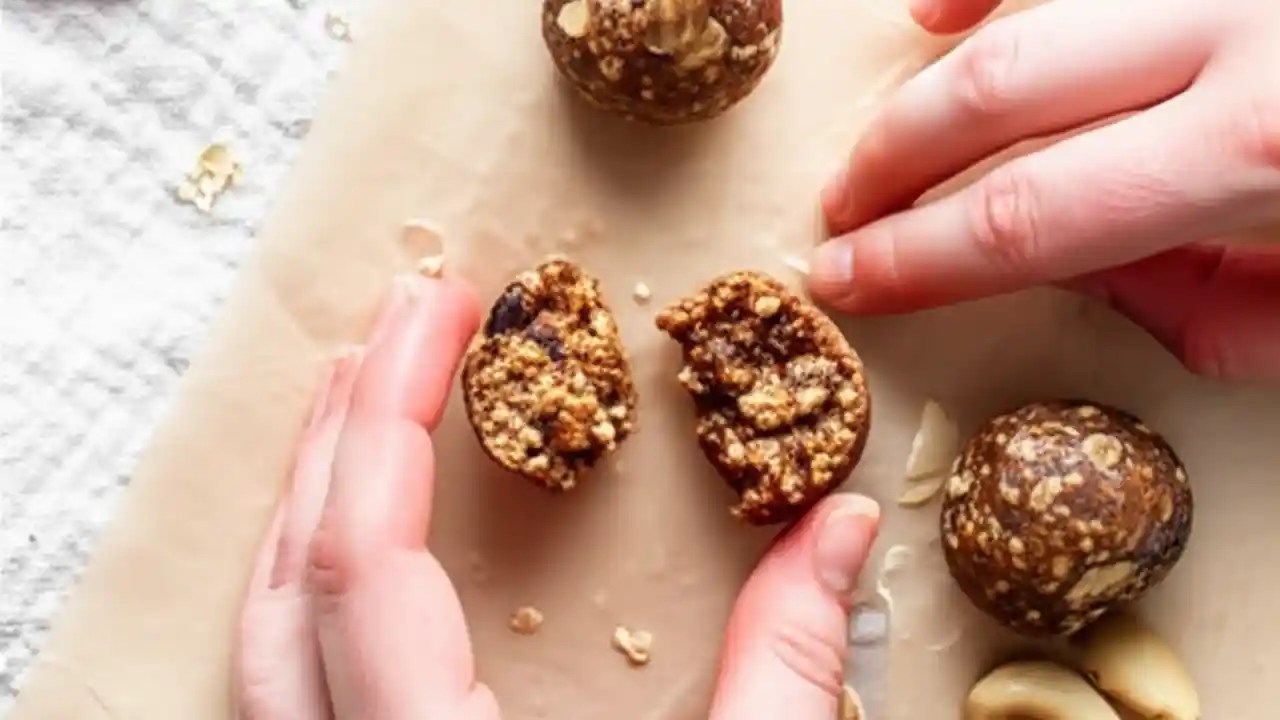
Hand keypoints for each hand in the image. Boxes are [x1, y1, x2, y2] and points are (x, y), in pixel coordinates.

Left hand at [235, 275, 880, 718]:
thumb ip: (787, 668)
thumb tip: (840, 524)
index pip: (360, 565)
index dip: (386, 417)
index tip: (440, 310)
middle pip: (288, 584)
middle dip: (338, 431)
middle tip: (402, 326)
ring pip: (263, 639)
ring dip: (309, 502)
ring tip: (368, 404)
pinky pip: (287, 688)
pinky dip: (312, 587)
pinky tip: (361, 549)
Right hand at [813, 0, 1279, 379]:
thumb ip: (1199, 309)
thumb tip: (1076, 269)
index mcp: (1259, 144)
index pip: (1025, 214)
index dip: (914, 256)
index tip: (847, 280)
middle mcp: (1233, 27)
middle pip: (995, 93)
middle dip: (893, 161)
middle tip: (844, 213)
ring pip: (1022, 12)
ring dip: (932, 82)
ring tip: (884, 142)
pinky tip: (935, 14)